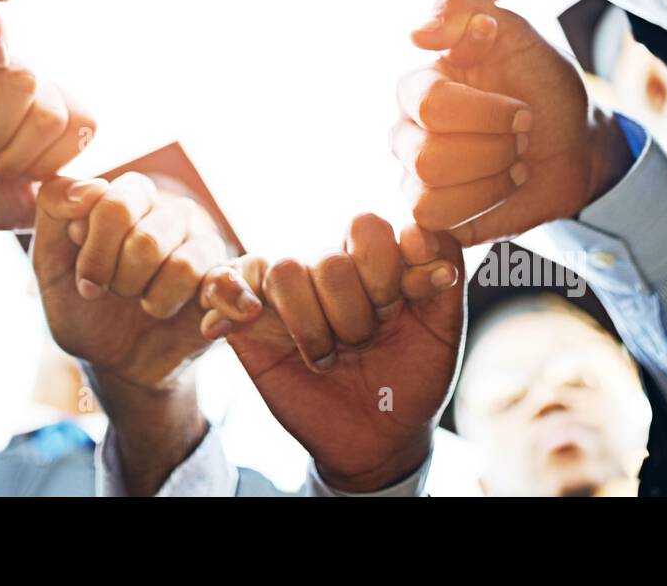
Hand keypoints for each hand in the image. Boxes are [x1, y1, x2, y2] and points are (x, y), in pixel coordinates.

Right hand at [0, 0, 94, 229]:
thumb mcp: (21, 208)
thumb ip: (63, 202)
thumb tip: (99, 191)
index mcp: (49, 108)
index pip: (84, 122)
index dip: (53, 161)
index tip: (16, 180)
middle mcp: (26, 79)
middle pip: (55, 105)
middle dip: (22, 154)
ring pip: (25, 78)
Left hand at [31, 174, 236, 389]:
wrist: (115, 362)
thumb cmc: (81, 305)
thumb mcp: (48, 259)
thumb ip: (54, 208)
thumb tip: (93, 187)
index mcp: (129, 198)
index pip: (116, 203)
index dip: (96, 252)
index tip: (86, 282)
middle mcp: (170, 212)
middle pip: (149, 240)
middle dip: (122, 282)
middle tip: (117, 294)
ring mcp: (204, 244)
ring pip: (184, 266)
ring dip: (154, 301)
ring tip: (147, 306)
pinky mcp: (228, 280)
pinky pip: (226, 284)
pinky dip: (217, 304)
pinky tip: (203, 323)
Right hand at [199, 214, 463, 492]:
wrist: (379, 439)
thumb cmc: (411, 377)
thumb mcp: (444, 327)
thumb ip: (445, 270)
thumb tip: (422, 233)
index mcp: (371, 260)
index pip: (367, 227)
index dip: (386, 269)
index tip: (404, 309)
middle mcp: (326, 268)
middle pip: (329, 259)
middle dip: (355, 314)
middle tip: (366, 343)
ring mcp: (285, 293)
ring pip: (284, 270)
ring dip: (313, 326)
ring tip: (327, 358)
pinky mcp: (246, 320)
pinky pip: (221, 281)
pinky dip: (229, 292)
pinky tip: (251, 317)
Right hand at [394, 0, 631, 246]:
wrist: (576, 142)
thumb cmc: (542, 84)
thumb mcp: (516, 34)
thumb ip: (466, 13)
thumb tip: (417, 34)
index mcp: (417, 86)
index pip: (430, 104)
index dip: (486, 113)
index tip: (525, 111)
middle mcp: (405, 131)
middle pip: (427, 157)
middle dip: (494, 150)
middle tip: (523, 138)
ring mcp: (414, 176)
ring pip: (432, 192)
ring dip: (492, 180)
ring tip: (515, 163)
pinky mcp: (434, 215)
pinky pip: (437, 223)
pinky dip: (482, 206)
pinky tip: (503, 189)